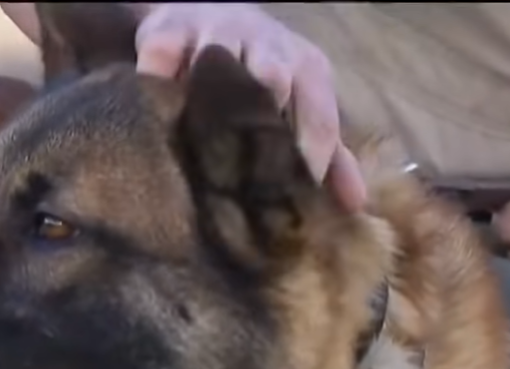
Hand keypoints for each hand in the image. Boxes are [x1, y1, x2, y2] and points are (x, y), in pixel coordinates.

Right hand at [132, 3, 366, 212]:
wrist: (209, 11)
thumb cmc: (262, 71)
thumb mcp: (302, 104)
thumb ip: (330, 155)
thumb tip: (355, 205)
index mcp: (307, 69)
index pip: (318, 120)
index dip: (308, 165)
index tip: (291, 207)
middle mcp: (269, 45)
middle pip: (273, 83)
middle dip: (260, 132)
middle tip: (243, 187)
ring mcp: (218, 31)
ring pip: (222, 63)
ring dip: (211, 105)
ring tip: (199, 155)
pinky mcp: (171, 28)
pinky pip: (164, 54)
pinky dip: (158, 81)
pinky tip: (154, 115)